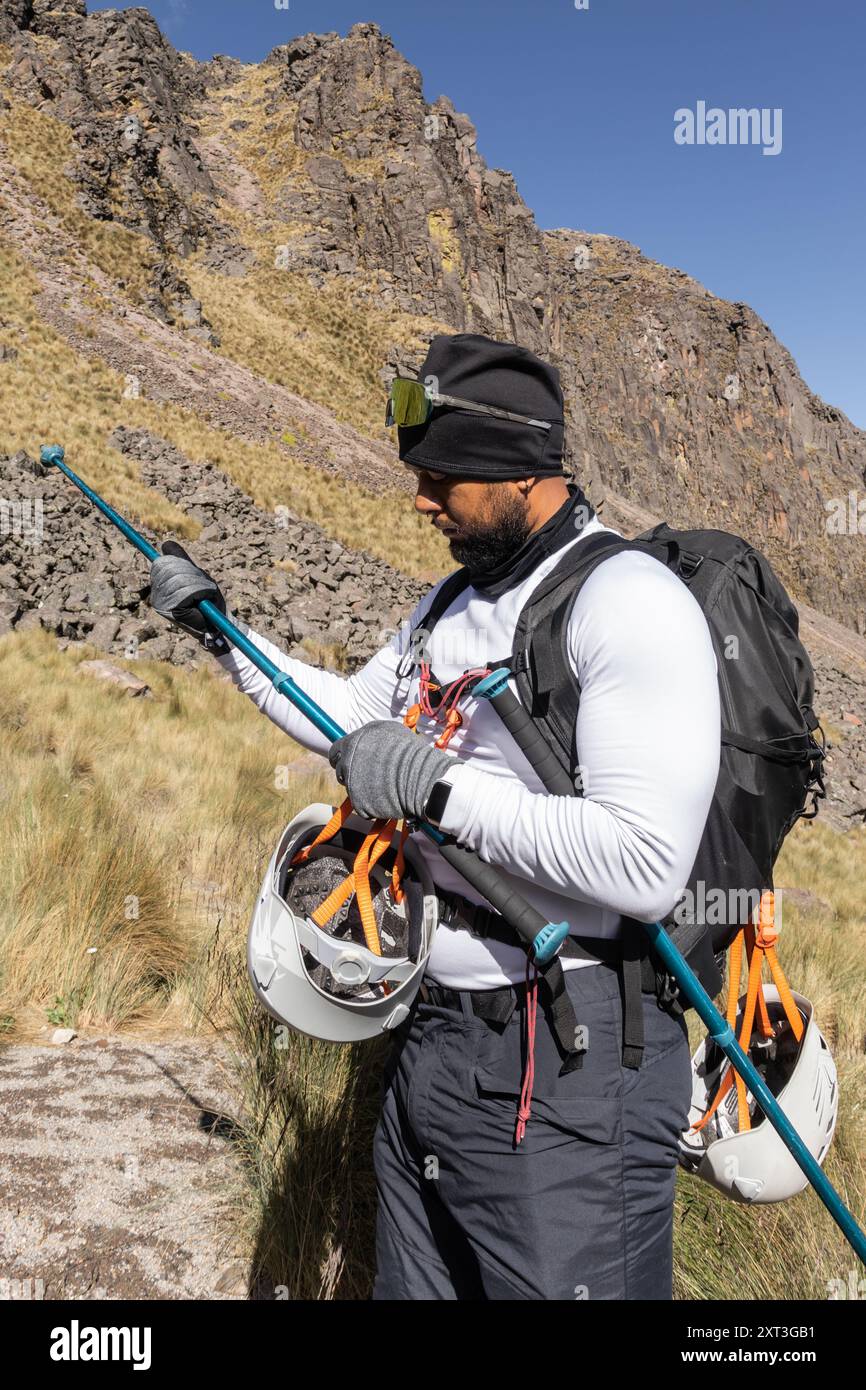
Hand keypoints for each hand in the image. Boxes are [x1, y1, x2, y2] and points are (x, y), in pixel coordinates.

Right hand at [149, 541, 227, 652]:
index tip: (180, 559)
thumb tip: (165, 543)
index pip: (162, 563)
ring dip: (198, 584)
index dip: (174, 561)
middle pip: (170, 567)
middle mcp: (158, 594)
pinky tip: (202, 600)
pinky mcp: (170, 610)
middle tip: (202, 587)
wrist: (217, 624)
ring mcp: (162, 603)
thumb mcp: (197, 576)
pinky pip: (186, 590)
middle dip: (191, 573)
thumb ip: (182, 561)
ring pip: (180, 578)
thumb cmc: (209, 600)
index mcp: (161, 585)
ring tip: (203, 595)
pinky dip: (200, 591)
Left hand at [328, 719, 455, 821]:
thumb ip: (369, 736)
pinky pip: (362, 805)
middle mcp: (347, 763)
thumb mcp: (388, 731)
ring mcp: (352, 784)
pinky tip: (387, 796)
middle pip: (341, 771)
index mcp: (352, 742)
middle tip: (371, 775)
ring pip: (352, 788)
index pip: (335, 751)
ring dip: (364, 787)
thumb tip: (365, 740)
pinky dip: (372, 803)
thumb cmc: (409, 751)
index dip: (343, 756)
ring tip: (385, 784)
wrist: (421, 776)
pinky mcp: (359, 804)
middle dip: (353, 773)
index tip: (349, 760)